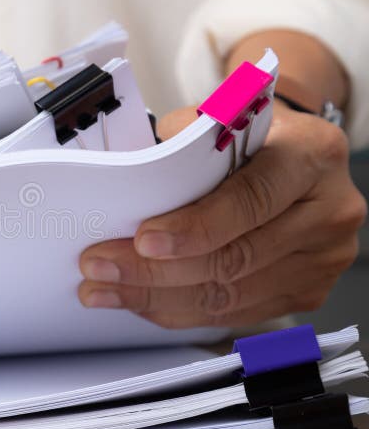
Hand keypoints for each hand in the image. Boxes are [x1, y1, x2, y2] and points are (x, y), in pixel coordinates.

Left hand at [78, 102, 365, 327]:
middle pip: (235, 257)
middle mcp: (329, 210)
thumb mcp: (220, 116)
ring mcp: (323, 257)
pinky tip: (140, 301)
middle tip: (100, 268)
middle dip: (156, 270)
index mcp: (310, 154)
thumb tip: (127, 184)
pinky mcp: (307, 289)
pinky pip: (234, 312)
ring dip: (156, 297)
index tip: (143, 241)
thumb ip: (183, 143)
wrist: (295, 155)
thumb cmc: (252, 135)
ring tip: (104, 290)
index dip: (195, 227)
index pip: (250, 200)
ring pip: (230, 295)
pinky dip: (180, 310)